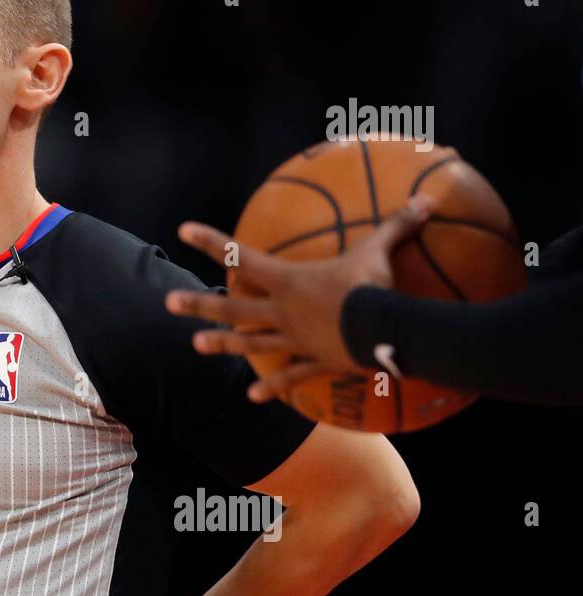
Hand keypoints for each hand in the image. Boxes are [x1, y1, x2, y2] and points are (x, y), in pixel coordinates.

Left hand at [163, 193, 436, 402]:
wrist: (384, 333)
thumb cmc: (373, 286)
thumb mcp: (380, 249)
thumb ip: (398, 223)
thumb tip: (428, 198)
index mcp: (288, 281)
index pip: (239, 256)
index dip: (210, 241)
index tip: (182, 229)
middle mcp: (282, 311)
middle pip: (232, 308)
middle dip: (198, 305)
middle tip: (168, 303)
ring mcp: (294, 340)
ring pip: (250, 343)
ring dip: (223, 344)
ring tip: (195, 346)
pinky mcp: (313, 362)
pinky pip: (289, 376)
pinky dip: (272, 387)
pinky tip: (252, 398)